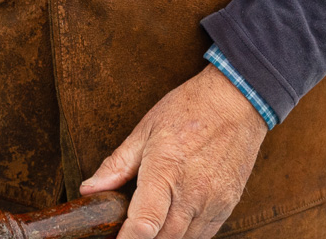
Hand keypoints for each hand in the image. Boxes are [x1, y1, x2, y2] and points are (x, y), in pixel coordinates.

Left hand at [80, 66, 266, 238]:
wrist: (236, 101)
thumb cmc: (188, 109)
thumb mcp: (145, 130)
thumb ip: (117, 165)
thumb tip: (89, 189)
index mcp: (165, 171)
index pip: (144, 224)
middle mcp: (192, 193)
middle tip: (127, 232)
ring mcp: (213, 202)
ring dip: (164, 238)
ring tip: (150, 225)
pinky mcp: (227, 206)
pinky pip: (203, 235)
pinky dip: (185, 235)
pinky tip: (174, 222)